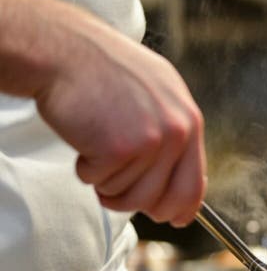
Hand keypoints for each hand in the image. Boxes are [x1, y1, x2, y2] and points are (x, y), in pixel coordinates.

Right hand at [32, 6, 205, 226]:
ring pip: (129, 196)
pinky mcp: (118, 149)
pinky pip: (100, 183)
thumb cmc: (107, 71)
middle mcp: (176, 132)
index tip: (175, 219)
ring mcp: (149, 141)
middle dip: (140, 206)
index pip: (195, 184)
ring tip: (97, 153)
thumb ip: (175, 134)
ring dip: (107, 185)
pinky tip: (85, 140)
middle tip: (118, 195)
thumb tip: (182, 179)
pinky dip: (86, 170)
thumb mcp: (160, 93)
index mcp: (190, 121)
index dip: (183, 209)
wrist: (68, 50)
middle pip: (163, 200)